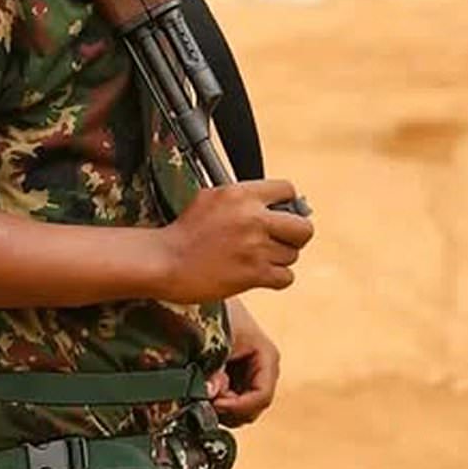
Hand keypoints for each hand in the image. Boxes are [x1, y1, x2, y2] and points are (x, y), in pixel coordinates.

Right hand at [158, 179, 313, 300]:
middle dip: (296, 236)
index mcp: (242, 194)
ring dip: (280, 259)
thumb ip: (243, 197)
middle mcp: (253, 218)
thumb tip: (275, 199)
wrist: (164, 262)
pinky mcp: (253, 274)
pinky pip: (286, 277)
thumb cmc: (184, 231)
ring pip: (293, 255)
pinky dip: (276, 279)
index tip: (281, 215)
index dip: (288, 204)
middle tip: (283, 241)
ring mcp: (255, 247)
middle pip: (303, 227)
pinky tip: (260, 275)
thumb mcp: (210, 197)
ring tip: (258, 259)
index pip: (287, 189)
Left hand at [211, 298, 279, 426]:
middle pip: (253, 408)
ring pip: (243, 409)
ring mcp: (252, 376)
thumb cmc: (218, 313)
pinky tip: (204, 390)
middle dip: (230, 410)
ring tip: (204, 393)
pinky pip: (232, 401)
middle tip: (206, 401)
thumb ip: (214, 371)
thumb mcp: (217, 341)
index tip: (215, 404)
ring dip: (223, 407)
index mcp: (267, 357)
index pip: (262, 396)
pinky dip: (219, 402)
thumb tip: (210, 395)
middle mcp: (265, 370)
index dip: (239, 406)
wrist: (211, 293)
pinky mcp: (238, 378)